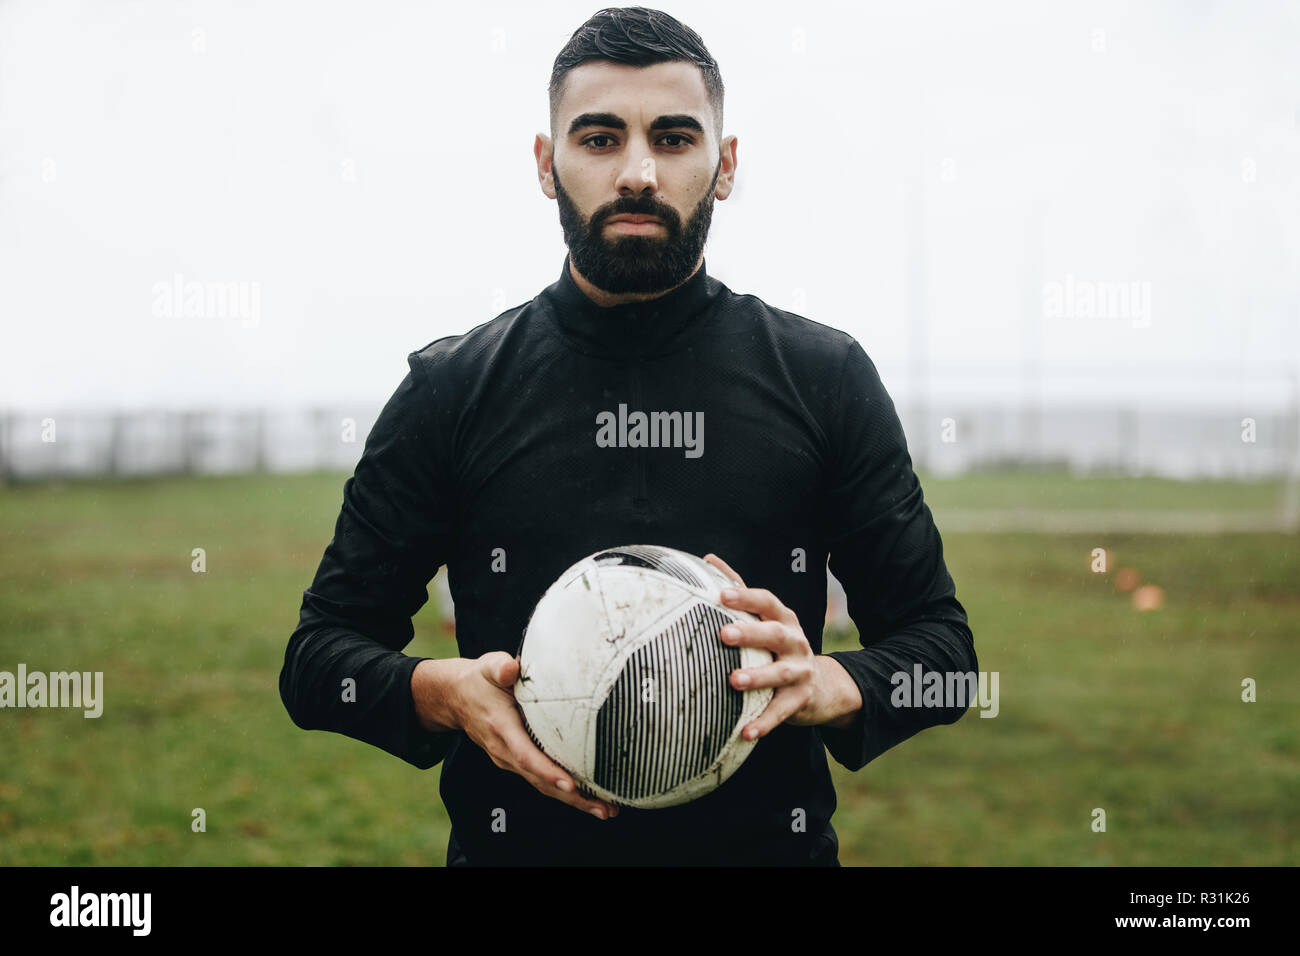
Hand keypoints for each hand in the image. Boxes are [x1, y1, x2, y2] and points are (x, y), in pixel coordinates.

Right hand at [411, 655, 619, 820]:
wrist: (457, 698)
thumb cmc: (480, 681)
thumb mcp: (487, 667)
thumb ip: (499, 667)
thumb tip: (510, 668)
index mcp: (501, 727)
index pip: (525, 754)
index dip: (547, 771)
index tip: (569, 784)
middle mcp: (504, 750)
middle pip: (539, 780)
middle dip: (572, 797)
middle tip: (603, 809)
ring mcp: (510, 760)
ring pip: (542, 785)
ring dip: (573, 801)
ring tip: (605, 810)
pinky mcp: (517, 762)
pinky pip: (541, 781)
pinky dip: (564, 793)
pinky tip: (588, 799)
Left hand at [702, 553, 859, 737]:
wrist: (821, 685)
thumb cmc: (778, 645)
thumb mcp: (766, 618)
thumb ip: (738, 589)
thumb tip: (707, 559)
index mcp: (783, 619)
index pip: (767, 602)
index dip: (746, 597)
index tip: (721, 594)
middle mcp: (795, 642)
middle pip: (776, 634)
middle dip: (751, 633)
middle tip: (723, 634)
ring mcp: (801, 671)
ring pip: (780, 673)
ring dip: (758, 677)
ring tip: (733, 681)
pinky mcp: (801, 700)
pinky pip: (782, 712)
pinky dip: (764, 723)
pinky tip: (745, 732)